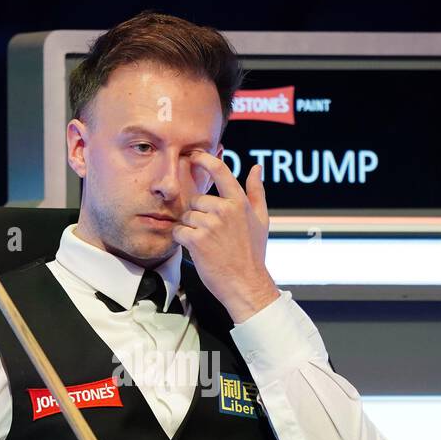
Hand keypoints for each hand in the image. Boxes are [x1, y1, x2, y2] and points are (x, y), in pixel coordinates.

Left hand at [172, 154, 280, 323]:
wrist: (246, 283)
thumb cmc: (253, 254)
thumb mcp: (261, 220)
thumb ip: (256, 192)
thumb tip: (256, 168)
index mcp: (239, 203)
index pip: (220, 172)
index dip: (204, 160)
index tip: (194, 156)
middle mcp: (225, 210)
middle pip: (197, 200)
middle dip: (198, 214)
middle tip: (211, 234)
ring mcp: (210, 224)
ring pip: (187, 216)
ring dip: (191, 229)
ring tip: (206, 243)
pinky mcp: (197, 240)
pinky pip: (179, 230)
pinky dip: (182, 240)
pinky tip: (195, 249)